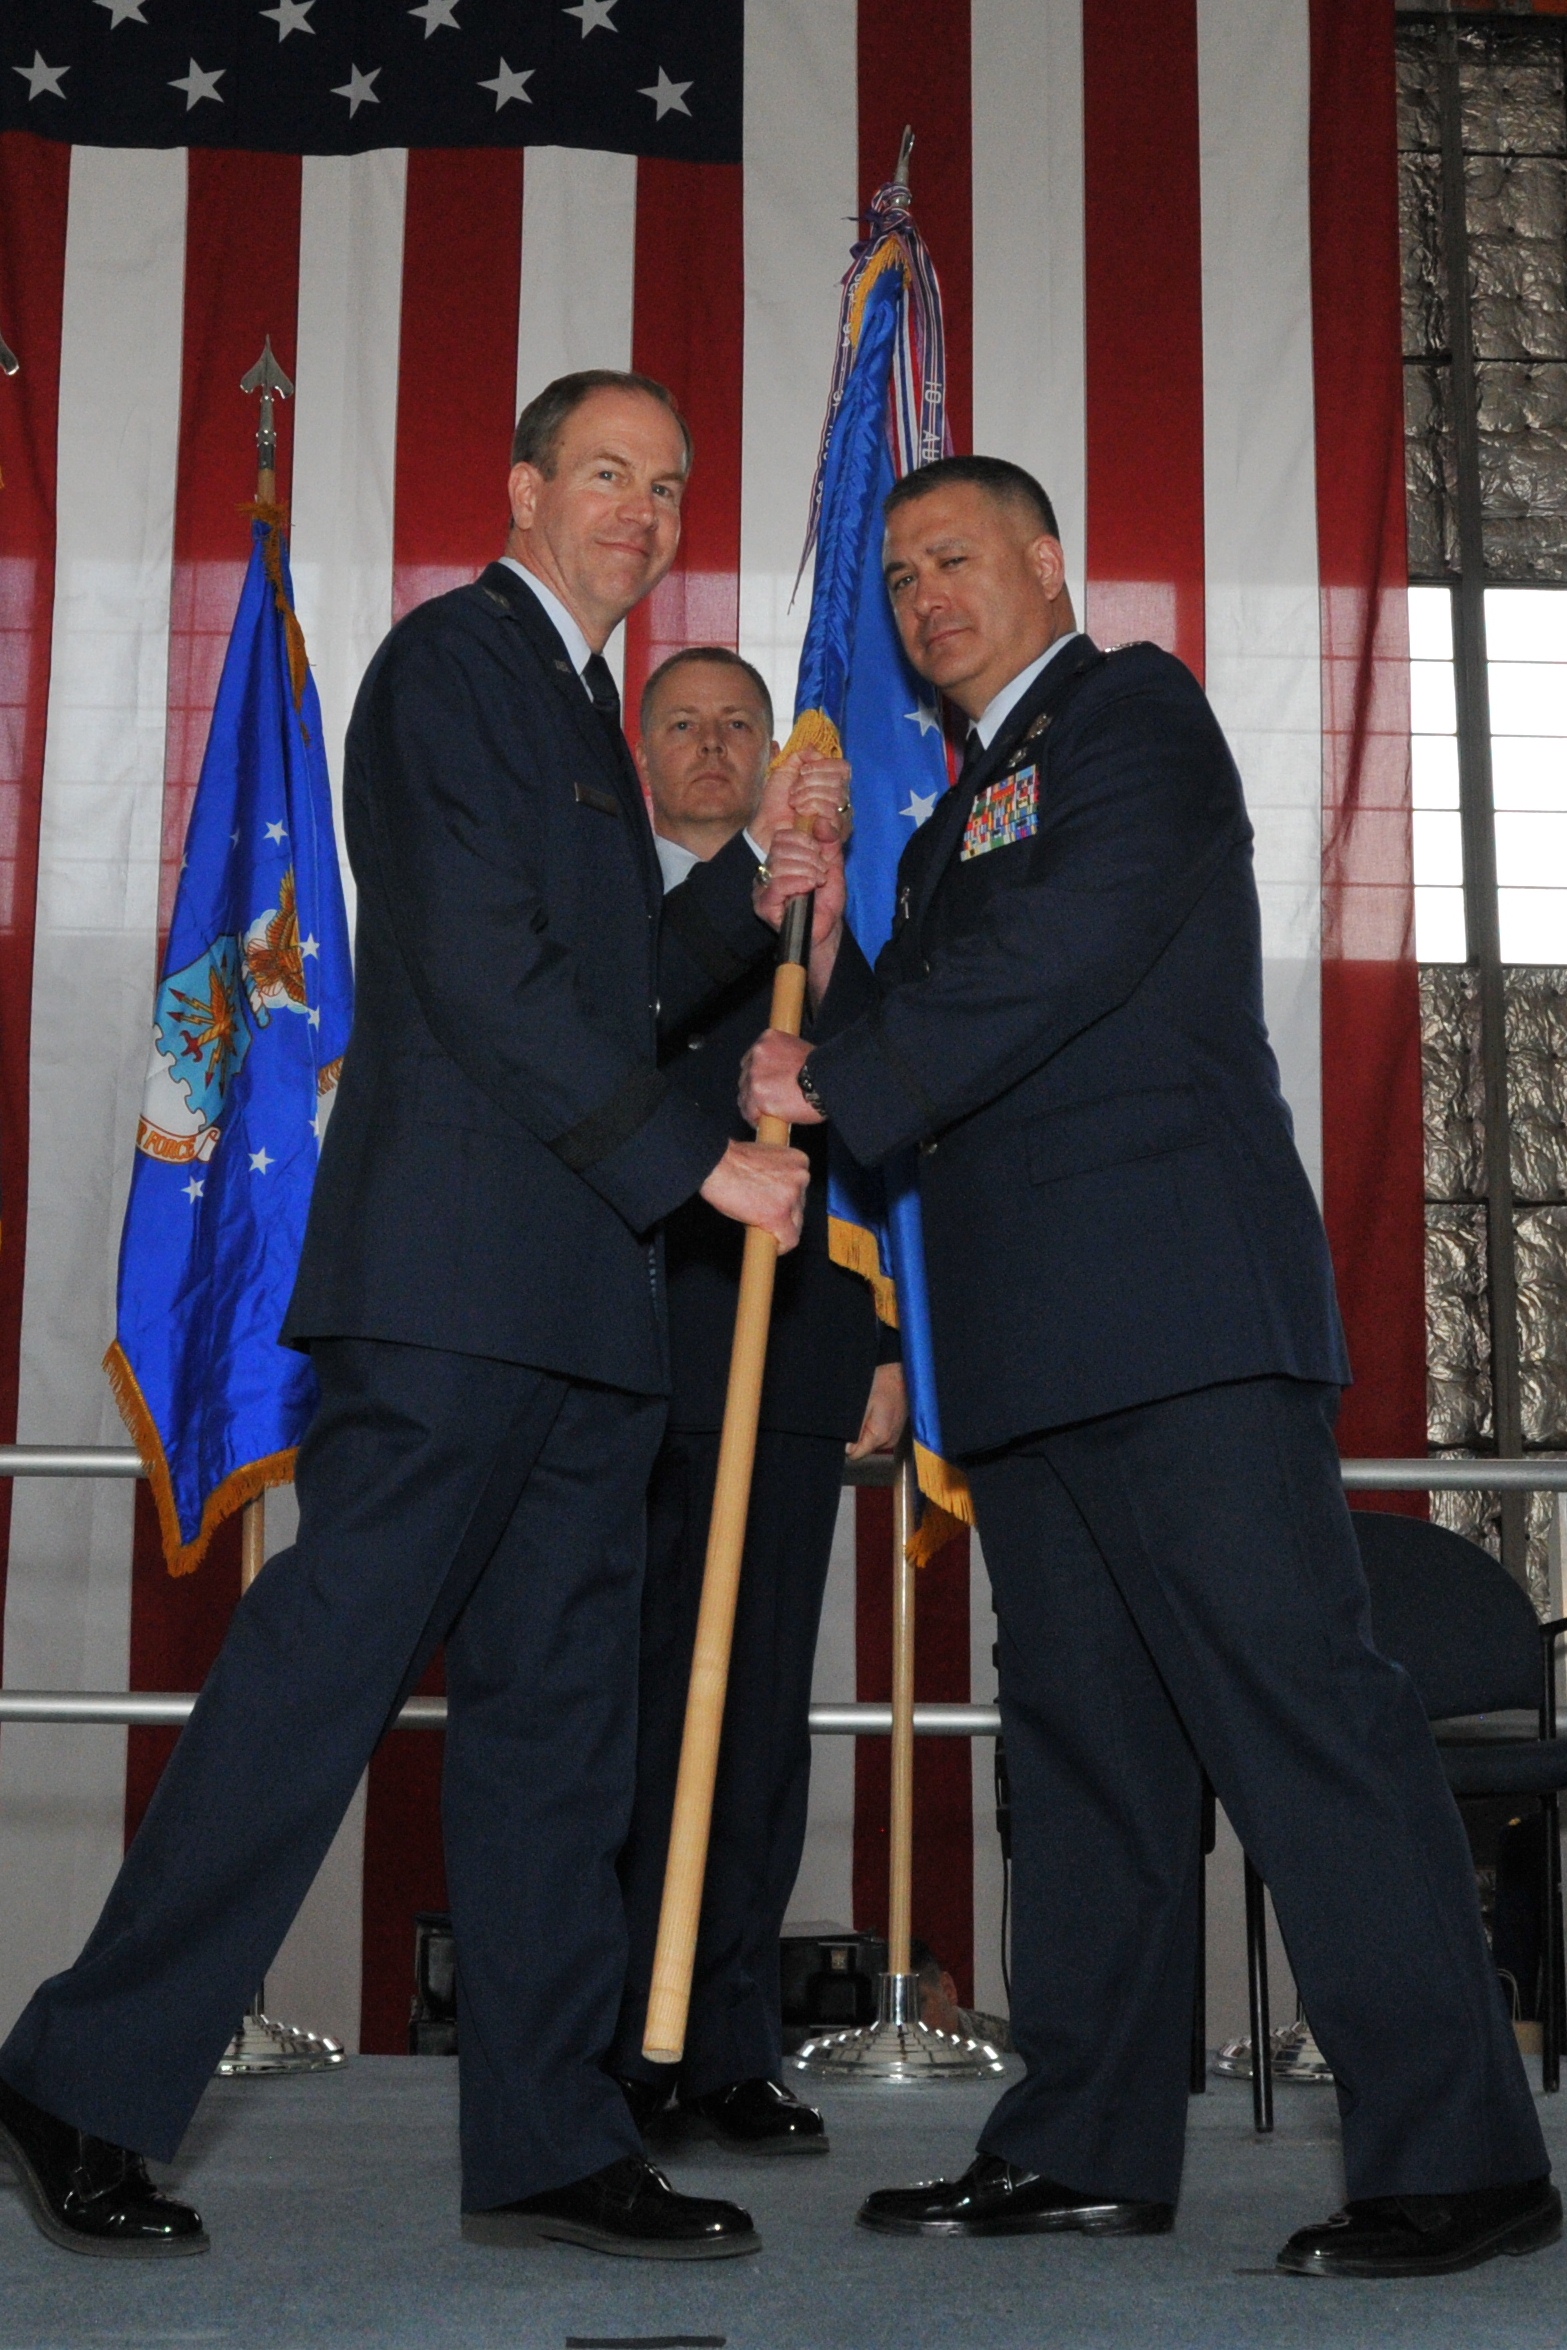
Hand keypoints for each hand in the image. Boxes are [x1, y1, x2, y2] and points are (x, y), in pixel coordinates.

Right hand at [699, 1137, 810, 1252]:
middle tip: (762, 1217)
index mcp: (799, 1161)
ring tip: (759, 1227)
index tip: (776, 1206)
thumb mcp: (763, 1158)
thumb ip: (776, 1174)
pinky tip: (772, 1247)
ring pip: (796, 1224)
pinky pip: (790, 1240)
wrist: (714, 1165)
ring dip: (780, 1228)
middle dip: (784, 1215)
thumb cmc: (729, 1160)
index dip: (787, 1201)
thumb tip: (776, 1194)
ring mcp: (791, 1197)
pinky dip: (782, 1247)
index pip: (801, 1189)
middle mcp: (801, 1177)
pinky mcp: (779, 1215)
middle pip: (799, 1207)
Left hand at [739, 1031, 820, 1126]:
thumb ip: (782, 1058)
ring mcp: (756, 1076)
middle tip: (764, 1103)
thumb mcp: (799, 1050)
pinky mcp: (759, 1097)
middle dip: (752, 1091)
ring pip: (744, 1097)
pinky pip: (750, 1113)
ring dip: (751, 1107)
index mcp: (767, 1040)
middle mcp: (757, 1055)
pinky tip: (763, 1123)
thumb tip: (778, 1075)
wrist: (830, 1079)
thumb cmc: (822, 1068)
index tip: (762, 1085)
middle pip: (745, 1078)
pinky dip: (755, 1119)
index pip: (750, 1060)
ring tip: (762, 1116)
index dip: (756, 1075)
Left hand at [752, 751, 852, 852]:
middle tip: (793, 792)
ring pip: (836, 795)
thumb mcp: (784, 772)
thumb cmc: (775, 806)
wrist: (767, 828)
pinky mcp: (837, 832)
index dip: (823, 765)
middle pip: (839, 780)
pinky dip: (814, 808)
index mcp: (830, 785)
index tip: (802, 771)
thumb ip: (801, 756)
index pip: (842, 768)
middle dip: (811, 782)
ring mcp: (841, 817)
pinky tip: (802, 814)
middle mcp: (840, 800)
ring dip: (809, 795)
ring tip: (795, 805)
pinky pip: (833, 811)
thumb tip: (816, 751)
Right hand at [753, 827, 845, 943]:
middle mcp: (767, 872)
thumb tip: (821, 821)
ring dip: (806, 870)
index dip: (805, 840)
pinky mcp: (764, 906)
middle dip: (808, 857)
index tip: (821, 855)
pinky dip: (797, 882)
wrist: (827, 929)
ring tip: (818, 882)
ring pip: (778, 865)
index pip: (782, 836)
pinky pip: (777, 885)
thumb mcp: (833, 864)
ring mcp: (762, 889)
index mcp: (779, 859)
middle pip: (780, 848)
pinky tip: (809, 887)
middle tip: (821, 872)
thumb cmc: (826, 900)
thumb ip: (829, 841)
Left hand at [847, 1362, 907, 1460]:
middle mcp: (889, 1441)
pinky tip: (875, 1413)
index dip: (847, 1444)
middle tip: (859, 1416)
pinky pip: (878, 1436)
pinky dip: (873, 1428)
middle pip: (863, 1449)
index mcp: (881, 1436)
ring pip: (870, 1443)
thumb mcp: (863, 1405)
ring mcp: (894, 1437)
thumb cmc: (882, 1383)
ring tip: (868, 1412)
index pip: (856, 1455)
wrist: (900, 1374)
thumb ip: (856, 1429)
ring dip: (865, 1432)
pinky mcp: (895, 1432)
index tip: (845, 1429)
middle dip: (856, 1436)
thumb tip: (847, 1450)